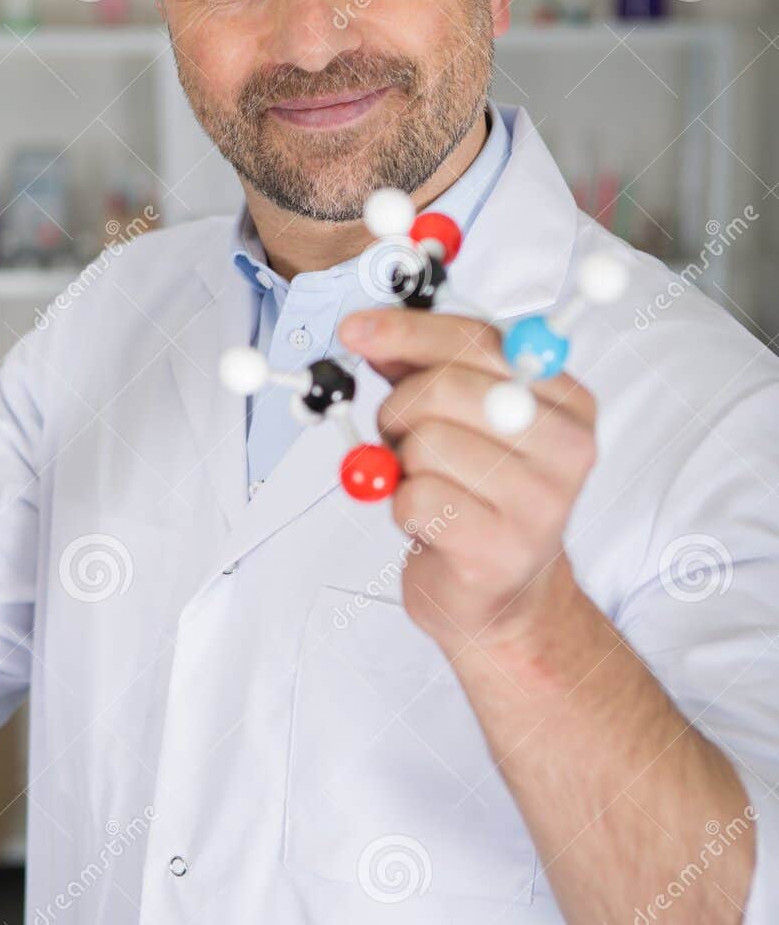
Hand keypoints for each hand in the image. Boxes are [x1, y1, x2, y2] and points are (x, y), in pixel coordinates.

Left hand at [338, 309, 596, 653]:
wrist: (502, 595)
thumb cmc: (480, 497)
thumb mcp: (463, 419)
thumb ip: (425, 367)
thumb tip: (371, 330)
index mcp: (568, 401)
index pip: (479, 341)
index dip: (407, 331)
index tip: (357, 329)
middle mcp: (567, 448)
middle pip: (446, 388)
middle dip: (400, 409)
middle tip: (399, 436)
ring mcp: (539, 503)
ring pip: (426, 444)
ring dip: (404, 464)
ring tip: (427, 484)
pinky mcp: (499, 550)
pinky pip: (416, 497)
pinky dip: (402, 506)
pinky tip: (428, 521)